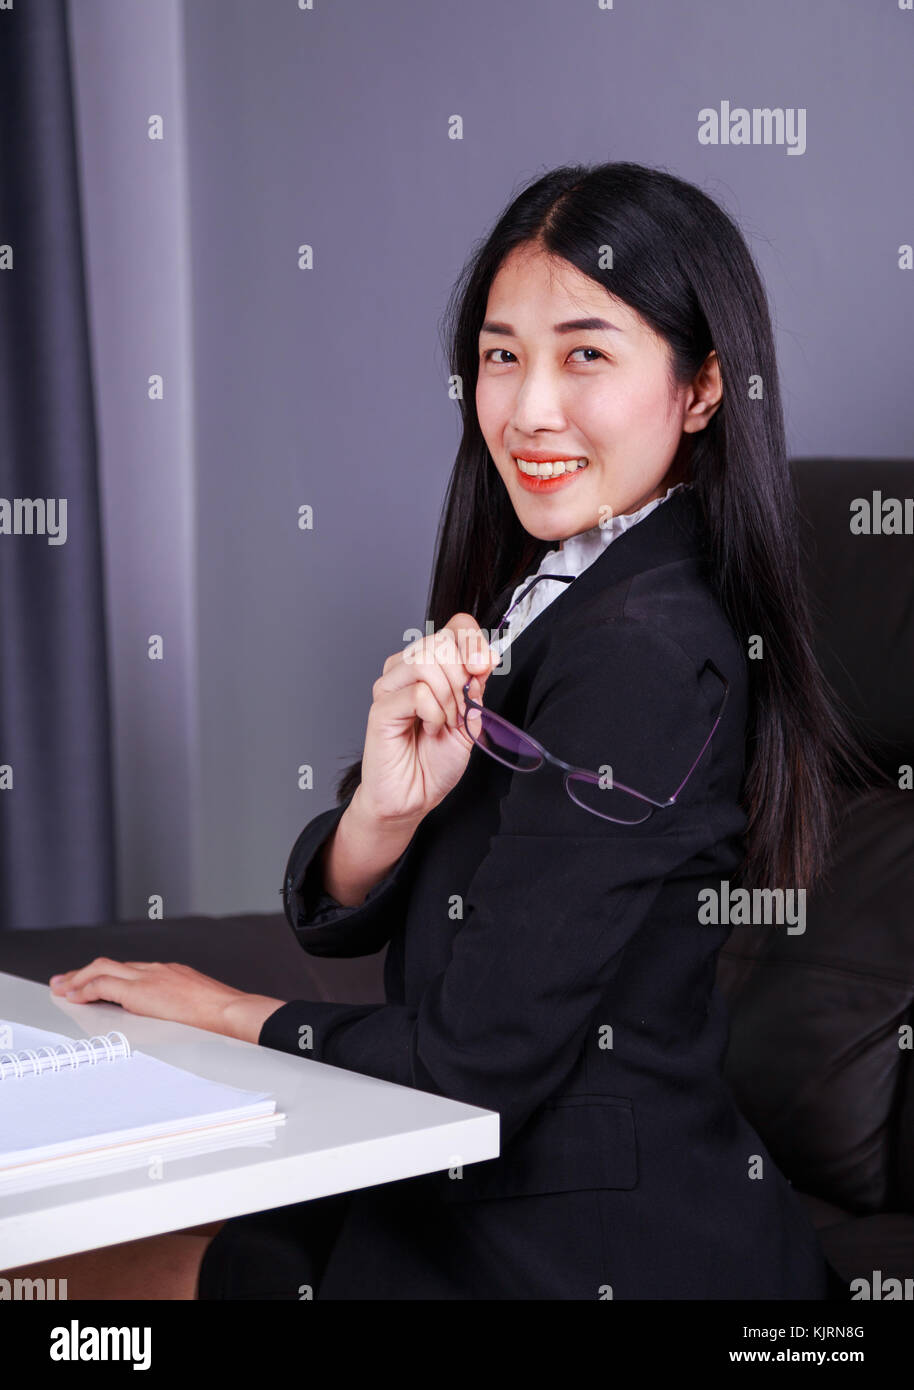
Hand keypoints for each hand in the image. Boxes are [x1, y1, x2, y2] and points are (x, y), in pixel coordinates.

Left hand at [48, 959, 282, 1043]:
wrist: (230, 1012)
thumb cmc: (221, 1015)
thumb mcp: (197, 1004)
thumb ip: (178, 1007)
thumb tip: (171, 1023)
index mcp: (170, 972)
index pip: (128, 969)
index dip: (106, 975)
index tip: (92, 982)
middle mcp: (156, 969)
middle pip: (110, 964)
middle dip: (83, 973)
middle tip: (65, 981)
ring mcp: (148, 976)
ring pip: (101, 969)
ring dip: (77, 978)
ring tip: (62, 989)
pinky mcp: (140, 990)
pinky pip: (103, 985)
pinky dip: (85, 989)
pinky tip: (74, 998)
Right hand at [356, 612, 499, 825]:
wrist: (415, 795)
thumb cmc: (436, 759)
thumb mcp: (470, 717)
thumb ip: (476, 684)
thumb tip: (485, 656)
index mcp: (431, 665)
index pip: (454, 627)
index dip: (473, 640)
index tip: (484, 667)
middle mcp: (407, 669)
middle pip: (441, 641)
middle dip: (463, 678)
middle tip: (462, 711)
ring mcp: (391, 686)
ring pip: (427, 660)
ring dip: (448, 697)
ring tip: (446, 722)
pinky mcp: (381, 707)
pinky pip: (418, 693)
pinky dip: (434, 714)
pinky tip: (428, 729)